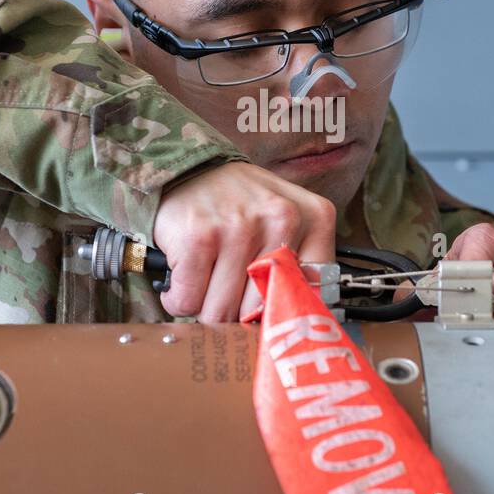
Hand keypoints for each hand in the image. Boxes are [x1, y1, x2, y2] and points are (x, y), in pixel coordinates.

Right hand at [153, 161, 335, 322]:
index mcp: (314, 218)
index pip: (314, 294)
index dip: (285, 314)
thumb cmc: (239, 204)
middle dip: (237, 314)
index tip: (270, 318)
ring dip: (205, 308)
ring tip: (204, 282)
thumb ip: (302, 264)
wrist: (187, 168)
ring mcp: (239, 228)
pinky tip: (184, 278)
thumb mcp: (286, 220)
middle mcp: (282, 219)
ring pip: (221, 311)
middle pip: (262, 310)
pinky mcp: (199, 238)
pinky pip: (188, 301)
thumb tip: (297, 326)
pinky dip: (179, 299)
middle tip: (227, 293)